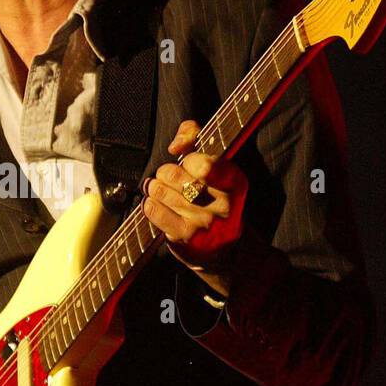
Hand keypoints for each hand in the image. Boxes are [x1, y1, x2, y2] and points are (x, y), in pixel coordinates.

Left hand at [142, 119, 247, 273]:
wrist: (222, 248)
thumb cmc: (213, 198)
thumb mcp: (214, 165)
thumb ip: (195, 137)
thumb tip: (177, 145)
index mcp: (235, 181)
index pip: (204, 162)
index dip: (188, 159)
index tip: (187, 164)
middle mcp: (224, 203)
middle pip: (174, 173)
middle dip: (165, 173)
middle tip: (168, 179)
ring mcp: (204, 222)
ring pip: (161, 190)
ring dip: (155, 188)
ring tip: (159, 191)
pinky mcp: (186, 236)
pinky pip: (155, 210)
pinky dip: (150, 204)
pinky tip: (155, 204)